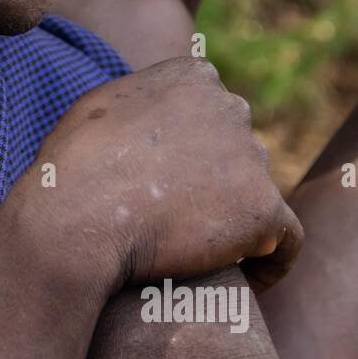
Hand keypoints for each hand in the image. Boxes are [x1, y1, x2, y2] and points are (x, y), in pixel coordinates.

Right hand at [16, 57, 302, 297]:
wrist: (76, 216)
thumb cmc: (71, 168)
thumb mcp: (97, 110)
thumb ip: (138, 104)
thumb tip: (141, 113)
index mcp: (193, 76)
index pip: (212, 112)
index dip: (194, 152)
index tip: (170, 185)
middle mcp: (231, 106)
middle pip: (238, 152)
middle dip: (216, 185)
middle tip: (181, 226)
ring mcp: (252, 156)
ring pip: (257, 195)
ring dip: (235, 222)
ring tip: (201, 259)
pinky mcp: (264, 208)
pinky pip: (286, 241)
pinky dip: (271, 262)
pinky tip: (248, 282)